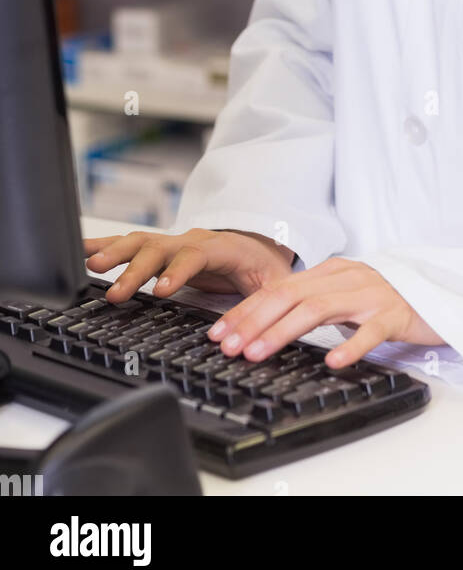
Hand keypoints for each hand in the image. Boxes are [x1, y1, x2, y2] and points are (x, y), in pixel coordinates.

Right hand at [82, 227, 295, 300]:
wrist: (261, 246)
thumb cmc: (265, 267)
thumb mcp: (273, 284)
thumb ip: (261, 302)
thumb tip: (245, 330)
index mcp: (221, 248)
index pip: (196, 255)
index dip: (177, 271)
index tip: (161, 290)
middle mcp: (193, 240)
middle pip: (161, 249)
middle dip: (136, 269)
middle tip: (117, 292)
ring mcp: (174, 242)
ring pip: (141, 242)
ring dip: (116, 253)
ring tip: (91, 265)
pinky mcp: (161, 249)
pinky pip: (130, 244)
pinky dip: (105, 245)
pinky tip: (83, 251)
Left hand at [204, 257, 444, 368]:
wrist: (439, 296)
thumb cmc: (388, 301)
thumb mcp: (346, 296)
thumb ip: (315, 303)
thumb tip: (270, 326)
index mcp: (331, 272)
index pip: (279, 288)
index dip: (247, 310)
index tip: (220, 332)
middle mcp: (347, 278)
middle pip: (290, 296)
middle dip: (254, 321)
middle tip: (228, 346)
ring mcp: (371, 295)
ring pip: (318, 309)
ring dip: (283, 331)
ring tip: (258, 353)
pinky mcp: (395, 315)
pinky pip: (370, 332)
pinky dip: (349, 345)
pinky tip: (332, 361)